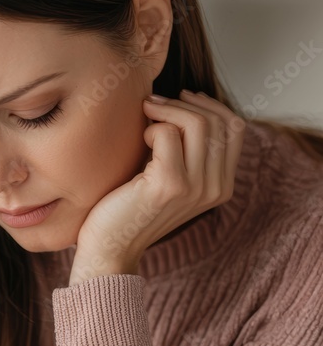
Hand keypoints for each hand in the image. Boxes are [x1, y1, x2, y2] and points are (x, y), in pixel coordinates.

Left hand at [70, 90, 244, 283]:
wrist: (110, 246)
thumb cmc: (132, 205)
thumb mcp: (170, 175)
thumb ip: (187, 149)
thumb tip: (185, 102)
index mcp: (221, 186)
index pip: (235, 128)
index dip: (210, 105)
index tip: (182, 98)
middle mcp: (215, 189)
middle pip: (219, 121)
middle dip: (186, 103)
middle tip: (155, 102)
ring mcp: (195, 188)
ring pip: (197, 123)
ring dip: (167, 109)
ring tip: (146, 114)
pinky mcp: (169, 185)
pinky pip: (167, 133)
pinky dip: (152, 128)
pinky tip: (139, 141)